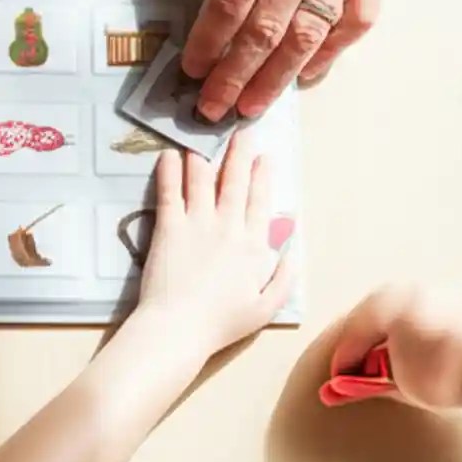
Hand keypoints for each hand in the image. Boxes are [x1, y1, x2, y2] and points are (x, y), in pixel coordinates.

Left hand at [124, 0, 398, 120]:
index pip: (229, 5)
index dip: (208, 45)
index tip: (191, 72)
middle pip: (267, 33)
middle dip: (236, 78)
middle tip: (214, 109)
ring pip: (310, 35)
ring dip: (280, 78)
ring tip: (254, 106)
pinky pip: (357, 18)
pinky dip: (333, 50)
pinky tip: (309, 72)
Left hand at [136, 133, 292, 356]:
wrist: (178, 329)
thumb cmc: (221, 323)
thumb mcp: (266, 308)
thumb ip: (285, 277)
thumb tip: (292, 248)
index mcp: (253, 246)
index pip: (261, 201)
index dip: (263, 176)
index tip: (265, 156)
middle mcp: (228, 227)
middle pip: (235, 182)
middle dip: (239, 154)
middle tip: (240, 132)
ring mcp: (197, 224)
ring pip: (202, 179)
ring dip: (203, 157)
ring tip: (201, 140)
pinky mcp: (168, 227)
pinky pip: (170, 191)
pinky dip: (169, 170)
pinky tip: (168, 155)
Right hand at [330, 285, 461, 407]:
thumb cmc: (445, 369)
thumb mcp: (401, 384)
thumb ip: (375, 381)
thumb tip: (364, 382)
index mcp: (381, 303)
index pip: (351, 333)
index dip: (343, 361)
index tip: (338, 380)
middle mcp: (404, 290)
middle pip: (374, 319)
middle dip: (366, 346)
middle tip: (360, 372)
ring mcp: (432, 292)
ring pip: (399, 317)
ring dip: (390, 340)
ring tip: (390, 367)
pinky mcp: (457, 303)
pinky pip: (421, 318)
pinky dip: (412, 336)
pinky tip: (417, 356)